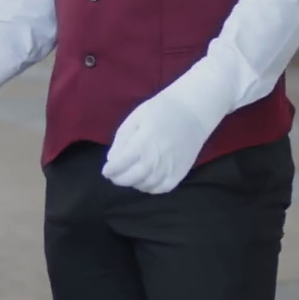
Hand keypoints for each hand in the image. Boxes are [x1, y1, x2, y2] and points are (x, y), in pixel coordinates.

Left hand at [101, 85, 223, 194]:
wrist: (192, 111)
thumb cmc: (160, 111)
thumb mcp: (135, 119)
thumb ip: (121, 140)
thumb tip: (112, 160)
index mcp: (142, 143)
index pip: (121, 165)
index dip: (111, 170)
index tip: (106, 170)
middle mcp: (156, 159)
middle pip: (132, 178)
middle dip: (119, 179)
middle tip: (114, 176)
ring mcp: (169, 167)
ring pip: (146, 185)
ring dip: (134, 184)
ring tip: (129, 176)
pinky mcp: (181, 172)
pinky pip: (163, 188)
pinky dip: (151, 188)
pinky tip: (146, 181)